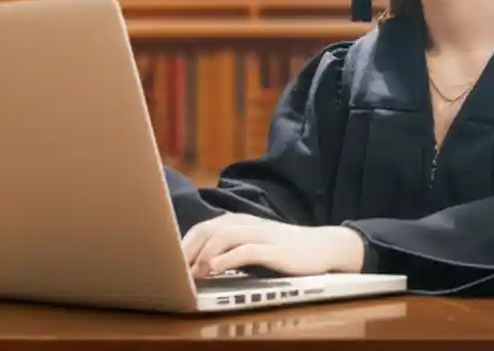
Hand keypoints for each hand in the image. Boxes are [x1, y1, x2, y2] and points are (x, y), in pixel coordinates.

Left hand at [181, 213, 365, 277]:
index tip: (170, 262)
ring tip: (191, 272)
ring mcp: (261, 234)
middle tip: (174, 268)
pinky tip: (215, 270)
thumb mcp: (254, 244)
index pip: (203, 226)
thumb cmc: (285, 249)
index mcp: (239, 221)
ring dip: (204, 254)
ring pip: (223, 236)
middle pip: (208, 228)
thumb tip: (199, 264)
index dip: (184, 243)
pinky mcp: (274, 249)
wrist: (323, 247)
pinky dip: (226, 259)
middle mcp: (247, 223)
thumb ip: (230, 248)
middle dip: (188, 248)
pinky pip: (245, 250)